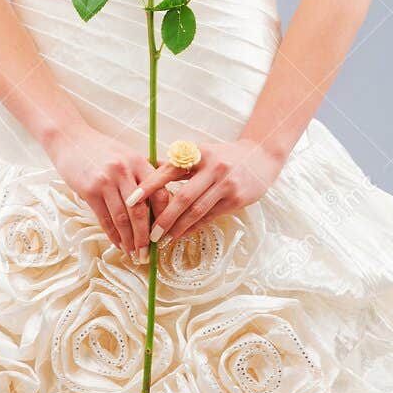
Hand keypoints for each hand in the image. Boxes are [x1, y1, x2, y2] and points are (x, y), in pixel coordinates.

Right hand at [44, 123, 160, 256]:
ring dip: (129, 240)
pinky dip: (112, 235)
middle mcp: (124, 171)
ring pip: (122, 218)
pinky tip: (118, 244)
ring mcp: (106, 181)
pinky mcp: (89, 190)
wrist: (70, 139)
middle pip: (141, 211)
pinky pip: (104, 218)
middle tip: (148, 254)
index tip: (164, 234)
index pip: (159, 194)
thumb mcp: (127, 154)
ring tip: (134, 254)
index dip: (164, 217)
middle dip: (145, 237)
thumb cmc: (101, 150)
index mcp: (139, 162)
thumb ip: (145, 173)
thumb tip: (164, 197)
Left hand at [125, 139, 286, 246]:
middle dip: (164, 217)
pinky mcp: (236, 198)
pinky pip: (211, 216)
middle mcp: (212, 167)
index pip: (168, 170)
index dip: (149, 186)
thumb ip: (178, 165)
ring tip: (163, 239)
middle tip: (149, 233)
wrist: (261, 155)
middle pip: (182, 196)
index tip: (131, 200)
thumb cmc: (224, 156)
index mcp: (197, 153)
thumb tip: (147, 177)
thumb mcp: (201, 153)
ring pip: (197, 210)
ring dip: (178, 227)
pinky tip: (182, 234)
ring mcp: (226, 183)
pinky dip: (195, 227)